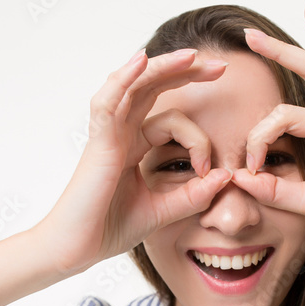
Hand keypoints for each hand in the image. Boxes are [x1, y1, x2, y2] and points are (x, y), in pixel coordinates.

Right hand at [36, 48, 233, 275]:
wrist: (78, 249)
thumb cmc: (109, 228)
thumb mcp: (163, 210)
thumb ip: (193, 195)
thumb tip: (226, 177)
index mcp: (133, 145)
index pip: (170, 119)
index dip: (198, 138)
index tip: (208, 169)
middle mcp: (120, 133)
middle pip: (153, 88)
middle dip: (186, 72)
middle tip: (220, 66)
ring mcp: (107, 134)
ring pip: (134, 86)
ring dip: (163, 67)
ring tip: (192, 56)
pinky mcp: (98, 143)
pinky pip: (108, 102)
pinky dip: (124, 79)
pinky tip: (142, 60)